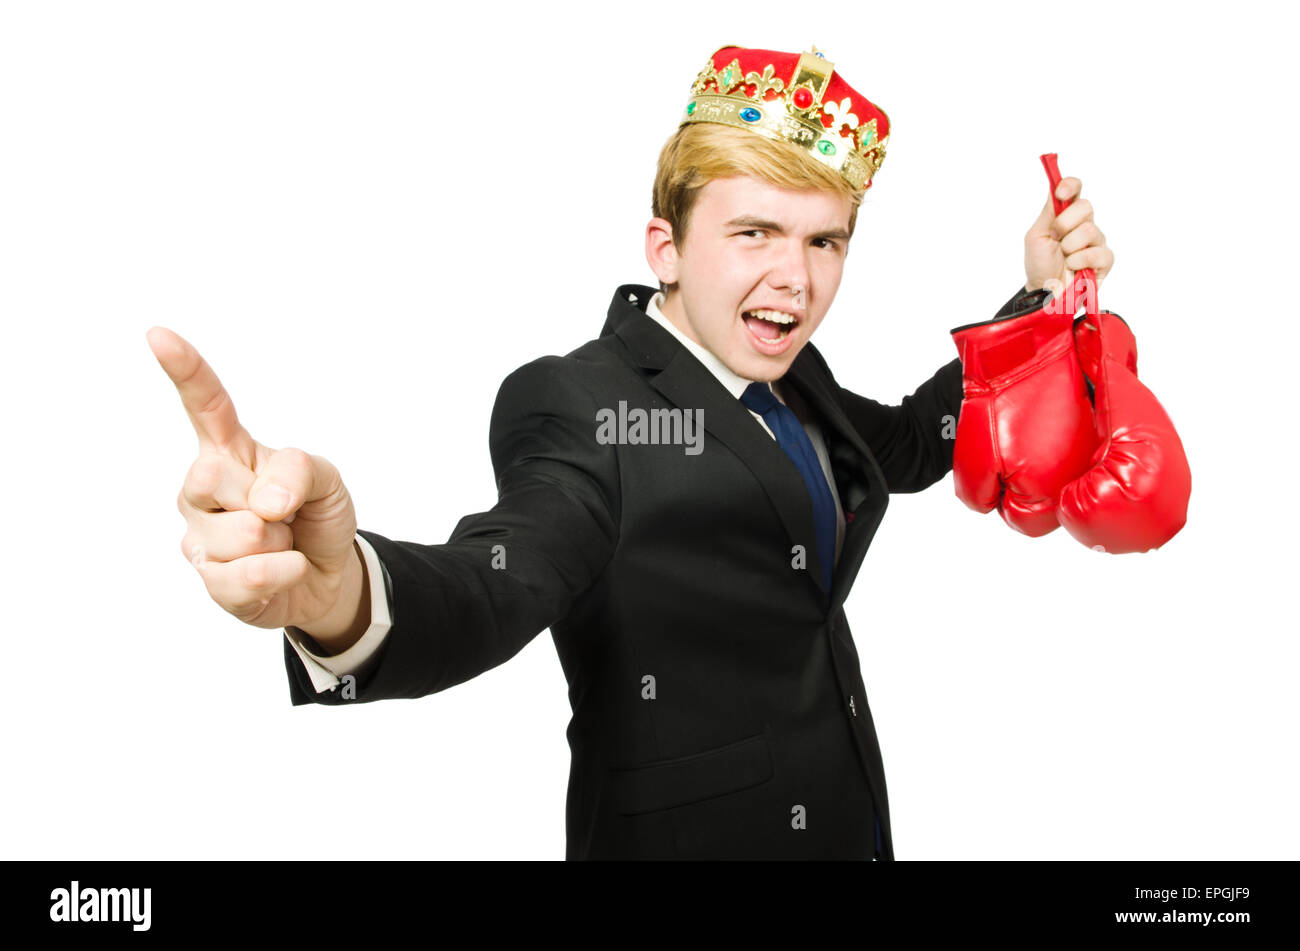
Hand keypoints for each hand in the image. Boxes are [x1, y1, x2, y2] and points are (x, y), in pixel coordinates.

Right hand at [147, 326, 359, 630]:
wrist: (329, 573)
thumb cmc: (316, 514)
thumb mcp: (326, 480)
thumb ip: (298, 472)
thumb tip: (264, 504)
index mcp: (229, 450)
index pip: (205, 405)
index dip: (184, 370)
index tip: (158, 335)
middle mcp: (202, 489)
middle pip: (209, 478)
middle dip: (264, 498)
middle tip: (283, 512)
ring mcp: (201, 536)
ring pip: (240, 533)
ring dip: (281, 541)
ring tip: (283, 541)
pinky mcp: (212, 579)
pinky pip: (248, 576)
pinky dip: (284, 572)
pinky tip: (286, 567)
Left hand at [1023, 176, 1114, 295]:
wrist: (1043, 292)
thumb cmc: (1039, 264)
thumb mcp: (1036, 236)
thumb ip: (1048, 212)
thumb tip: (1055, 185)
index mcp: (1067, 214)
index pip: (1076, 189)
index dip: (1071, 186)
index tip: (1060, 194)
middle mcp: (1085, 224)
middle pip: (1086, 206)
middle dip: (1064, 224)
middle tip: (1055, 239)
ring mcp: (1097, 241)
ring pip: (1089, 230)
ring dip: (1070, 247)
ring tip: (1064, 258)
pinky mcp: (1105, 260)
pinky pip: (1098, 252)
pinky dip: (1080, 261)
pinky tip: (1073, 267)